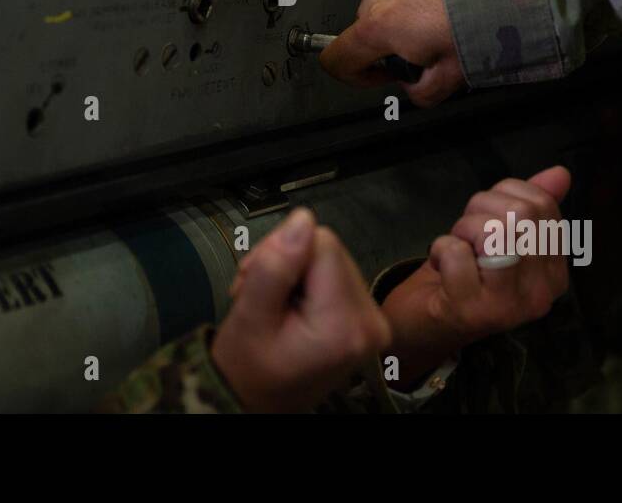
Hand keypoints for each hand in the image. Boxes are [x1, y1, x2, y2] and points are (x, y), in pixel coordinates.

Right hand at [211, 208, 390, 412]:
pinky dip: (306, 282)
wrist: (256, 402)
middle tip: (263, 297)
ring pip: (330, 256)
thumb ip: (275, 265)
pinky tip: (289, 305)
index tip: (260, 283)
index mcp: (346, 323)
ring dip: (294, 272)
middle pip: (329, 248)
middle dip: (289, 262)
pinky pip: (335, 272)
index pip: (321, 243)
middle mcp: (371, 320)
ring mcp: (372, 320)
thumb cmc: (249, 369)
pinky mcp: (366, 317)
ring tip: (274, 304)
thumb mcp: (250, 314)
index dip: (282, 253)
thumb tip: (302, 219)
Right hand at [319, 0, 465, 105]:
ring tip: (443, 27)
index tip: (385, 77)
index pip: (334, 60)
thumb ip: (422, 92)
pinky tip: (446, 7)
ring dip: (404, 25)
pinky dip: (415, 3)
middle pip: (364, 35)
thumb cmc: (477, 16)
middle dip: (391, 50)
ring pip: (383, 11)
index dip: (356, 78)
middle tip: (430, 54)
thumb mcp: (452, 74)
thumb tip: (415, 89)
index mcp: (376, 26)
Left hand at [381, 166, 571, 385]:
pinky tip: (441, 264)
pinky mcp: (477, 312)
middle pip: (521, 214)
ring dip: (463, 229)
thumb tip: (561, 173)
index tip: (486, 215)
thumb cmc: (464, 274)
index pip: (543, 205)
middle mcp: (543, 291)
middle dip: (480, 209)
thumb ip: (530, 204)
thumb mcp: (498, 233)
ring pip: (496, 231)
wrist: (427, 320)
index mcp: (555, 269)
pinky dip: (441, 247)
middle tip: (466, 233)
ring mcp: (512, 305)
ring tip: (456, 247)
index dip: (504, 195)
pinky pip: (459, 254)